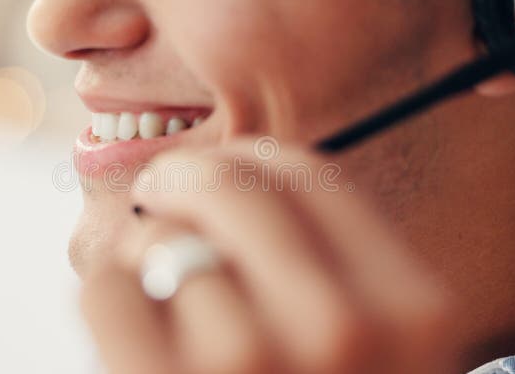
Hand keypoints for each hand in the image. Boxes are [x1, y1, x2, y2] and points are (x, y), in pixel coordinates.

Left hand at [81, 139, 454, 373]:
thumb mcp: (377, 355)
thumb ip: (331, 272)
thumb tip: (232, 181)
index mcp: (410, 310)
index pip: (307, 177)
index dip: (250, 160)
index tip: (219, 169)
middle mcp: (342, 329)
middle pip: (231, 186)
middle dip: (184, 177)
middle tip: (161, 189)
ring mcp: (250, 365)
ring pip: (159, 241)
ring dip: (146, 259)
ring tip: (162, 305)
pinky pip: (104, 288)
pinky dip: (105, 297)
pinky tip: (132, 331)